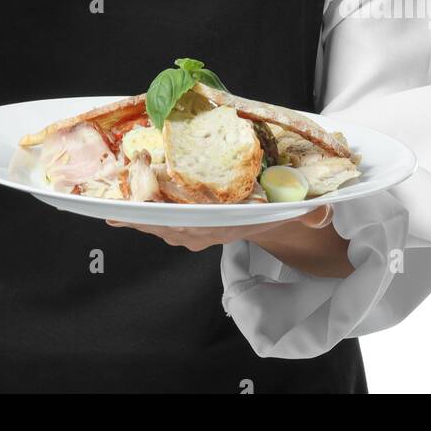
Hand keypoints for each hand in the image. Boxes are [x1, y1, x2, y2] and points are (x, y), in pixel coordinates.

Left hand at [105, 205, 352, 277]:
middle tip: (122, 198)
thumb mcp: (295, 209)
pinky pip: (149, 219)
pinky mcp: (176, 223)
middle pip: (167, 224)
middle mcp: (202, 232)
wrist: (266, 220)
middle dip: (144, 210)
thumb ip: (310, 211)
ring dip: (132, 211)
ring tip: (105, 202)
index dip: (176, 220)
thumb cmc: (274, 207)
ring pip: (154, 222)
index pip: (198, 226)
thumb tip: (324, 212)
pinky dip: (130, 212)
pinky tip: (107, 207)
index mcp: (224, 226)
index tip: (156, 212)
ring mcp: (187, 230)